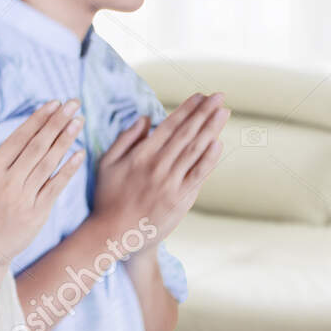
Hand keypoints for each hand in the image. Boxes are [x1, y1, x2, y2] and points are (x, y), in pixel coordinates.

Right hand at [0, 100, 84, 318]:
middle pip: (38, 147)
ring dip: (66, 141)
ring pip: (49, 164)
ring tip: (78, 121)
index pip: (19, 138)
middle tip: (73, 104)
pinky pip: (55, 188)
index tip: (53, 104)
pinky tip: (79, 154)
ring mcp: (24, 200)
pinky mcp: (36, 216)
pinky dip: (68, 171)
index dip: (38, 119)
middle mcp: (8, 183)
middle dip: (57, 123)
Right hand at [93, 92, 227, 245]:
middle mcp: (158, 166)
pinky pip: (198, 174)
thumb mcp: (106, 164)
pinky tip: (218, 143)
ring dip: (211, 129)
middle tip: (219, 96)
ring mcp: (171, 183)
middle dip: (204, 113)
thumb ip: (125, 139)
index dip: (186, 110)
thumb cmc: (108, 197)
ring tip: (223, 112)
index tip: (200, 96)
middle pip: (186, 134)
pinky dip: (209, 158)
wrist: (114, 233)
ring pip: (195, 151)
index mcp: (140, 155)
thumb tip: (145, 119)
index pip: (169, 126)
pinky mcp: (181, 199)